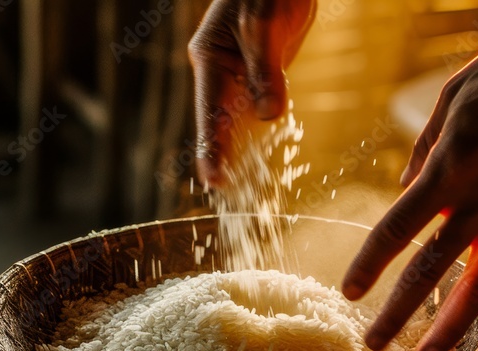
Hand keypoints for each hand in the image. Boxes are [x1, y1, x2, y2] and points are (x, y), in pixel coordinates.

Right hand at [188, 0, 314, 186]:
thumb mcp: (264, 26)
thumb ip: (266, 71)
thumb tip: (269, 115)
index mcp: (210, 59)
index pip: (208, 111)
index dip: (211, 148)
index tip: (213, 180)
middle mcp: (220, 72)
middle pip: (221, 123)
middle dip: (225, 159)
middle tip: (229, 197)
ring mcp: (240, 76)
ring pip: (241, 122)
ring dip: (244, 153)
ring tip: (245, 190)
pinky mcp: (260, 76)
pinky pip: (261, 112)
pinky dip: (265, 136)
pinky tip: (267, 161)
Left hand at [342, 27, 477, 350]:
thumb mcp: (448, 101)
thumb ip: (424, 155)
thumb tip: (405, 191)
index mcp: (449, 170)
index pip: (396, 230)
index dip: (369, 266)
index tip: (349, 291)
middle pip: (431, 272)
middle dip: (398, 314)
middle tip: (373, 345)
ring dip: (451, 324)